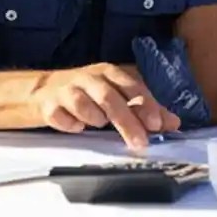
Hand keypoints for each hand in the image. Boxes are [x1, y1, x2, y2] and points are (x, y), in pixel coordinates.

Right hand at [31, 63, 180, 147]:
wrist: (43, 91)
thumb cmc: (87, 94)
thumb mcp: (117, 96)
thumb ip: (145, 109)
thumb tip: (173, 123)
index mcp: (109, 73)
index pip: (131, 87)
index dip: (145, 104)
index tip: (156, 124)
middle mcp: (88, 78)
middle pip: (109, 98)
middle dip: (126, 121)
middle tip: (140, 142)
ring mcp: (66, 90)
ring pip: (82, 104)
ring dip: (94, 118)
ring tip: (97, 124)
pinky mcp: (48, 105)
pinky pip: (59, 117)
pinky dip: (70, 124)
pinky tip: (75, 127)